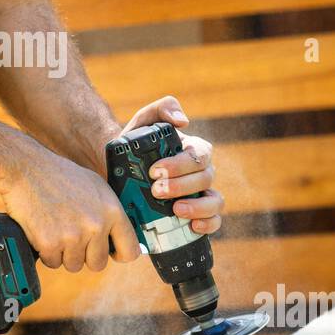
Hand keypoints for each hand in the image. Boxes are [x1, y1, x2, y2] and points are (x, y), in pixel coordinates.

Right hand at [0, 143, 141, 273]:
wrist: (27, 170)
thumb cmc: (59, 176)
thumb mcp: (95, 186)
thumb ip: (108, 212)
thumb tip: (118, 235)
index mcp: (111, 210)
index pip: (129, 250)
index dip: (119, 255)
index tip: (112, 253)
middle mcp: (95, 225)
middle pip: (98, 263)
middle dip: (85, 255)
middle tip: (73, 238)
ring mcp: (73, 236)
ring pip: (74, 265)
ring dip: (64, 253)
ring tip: (56, 229)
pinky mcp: (50, 243)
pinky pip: (53, 263)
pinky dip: (46, 252)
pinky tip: (43, 231)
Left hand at [121, 95, 223, 235]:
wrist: (118, 170)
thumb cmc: (135, 143)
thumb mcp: (144, 120)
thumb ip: (163, 109)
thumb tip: (183, 121)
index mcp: (195, 150)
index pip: (199, 156)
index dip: (180, 165)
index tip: (154, 170)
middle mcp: (202, 173)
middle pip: (205, 179)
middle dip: (182, 186)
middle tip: (156, 190)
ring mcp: (201, 194)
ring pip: (215, 201)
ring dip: (198, 206)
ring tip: (175, 210)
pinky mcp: (195, 214)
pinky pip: (214, 221)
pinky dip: (208, 224)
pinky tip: (192, 226)